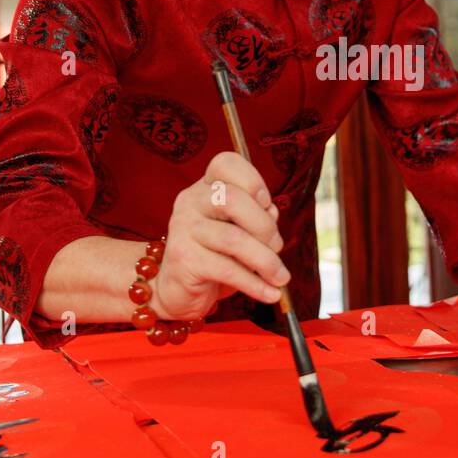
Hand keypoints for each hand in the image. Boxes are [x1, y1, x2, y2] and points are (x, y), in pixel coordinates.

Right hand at [152, 151, 287, 319]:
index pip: (225, 163)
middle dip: (265, 226)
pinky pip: (227, 269)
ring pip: (233, 238)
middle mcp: (191, 202)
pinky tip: (270, 293)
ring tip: (279, 276)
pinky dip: (255, 284)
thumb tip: (272, 215)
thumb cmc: (215, 255)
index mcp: (206, 187)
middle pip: (232, 199)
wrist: (177, 289)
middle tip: (276, 247)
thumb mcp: (239, 231)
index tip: (267, 205)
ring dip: (266, 260)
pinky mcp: (184, 259)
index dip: (252, 180)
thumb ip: (257, 218)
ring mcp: (183, 229)